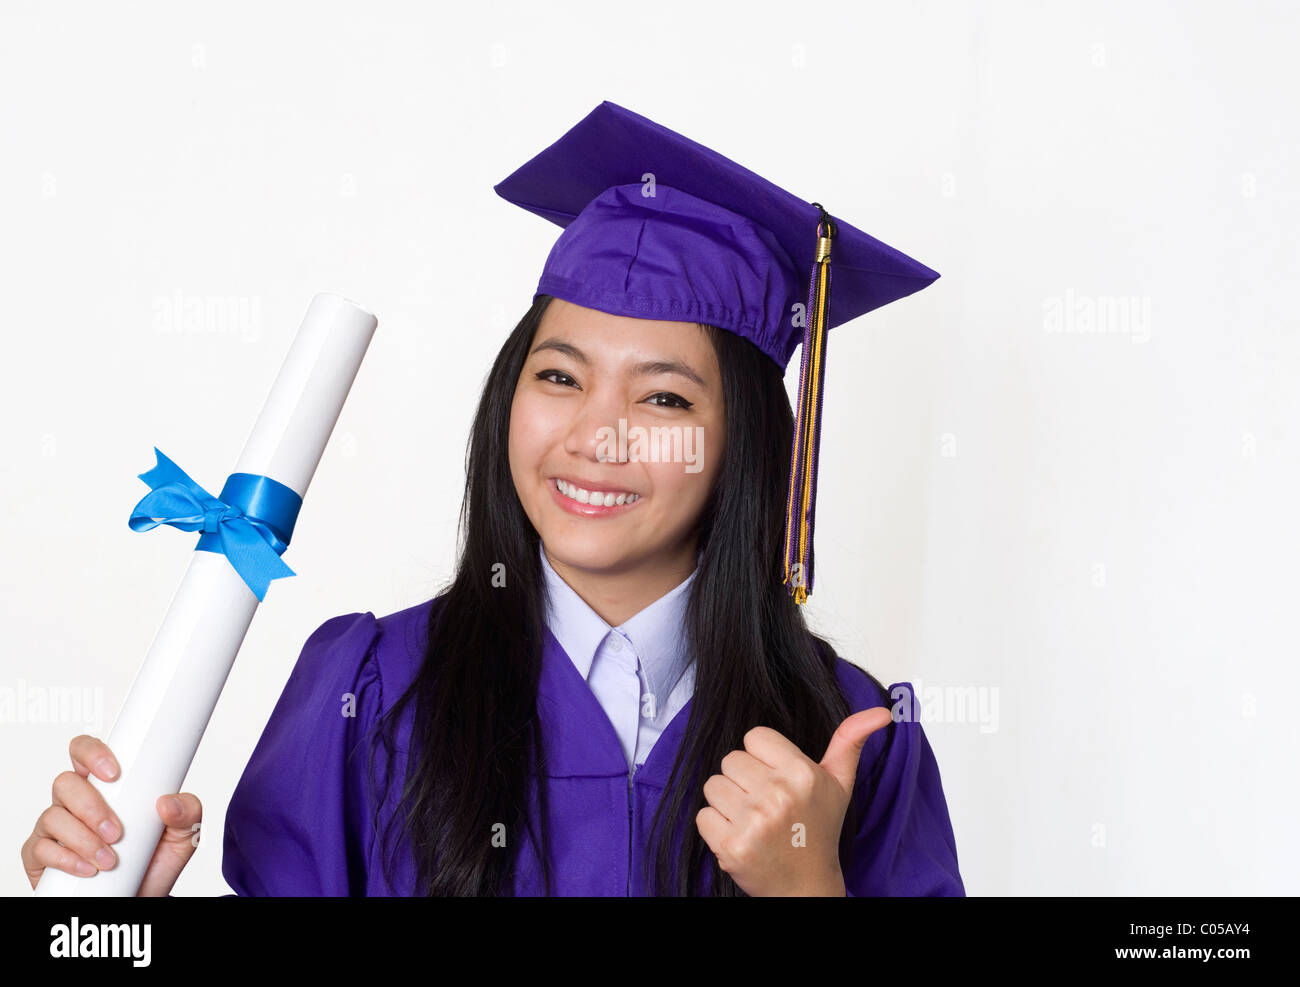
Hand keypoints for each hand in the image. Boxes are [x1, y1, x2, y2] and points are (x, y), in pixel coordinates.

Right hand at [22, 734, 202, 896]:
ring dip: (82, 838)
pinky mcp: (41, 856)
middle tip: (116, 832)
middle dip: (91, 807)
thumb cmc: (153, 860)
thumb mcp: (182, 836)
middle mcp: (75, 802)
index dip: (92, 753)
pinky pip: (40, 849)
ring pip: (52, 816)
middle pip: (65, 782)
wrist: (138, 898)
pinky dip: (66, 859)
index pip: (85, 752)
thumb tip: (169, 803)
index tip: (114, 772)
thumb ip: (187, 813)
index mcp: (106, 787)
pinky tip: (87, 869)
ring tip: (109, 860)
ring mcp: (55, 828)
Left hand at [695, 706, 892, 895]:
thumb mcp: (840, 783)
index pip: (754, 737)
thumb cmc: (819, 830)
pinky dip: (716, 827)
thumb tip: (881, 712)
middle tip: (764, 803)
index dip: (762, 757)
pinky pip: (703, 816)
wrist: (807, 887)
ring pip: (713, 786)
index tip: (775, 778)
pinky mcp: (732, 846)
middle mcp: (778, 795)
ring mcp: (754, 822)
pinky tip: (740, 837)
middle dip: (743, 780)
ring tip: (752, 820)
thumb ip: (851, 740)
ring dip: (727, 803)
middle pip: (730, 760)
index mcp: (802, 773)